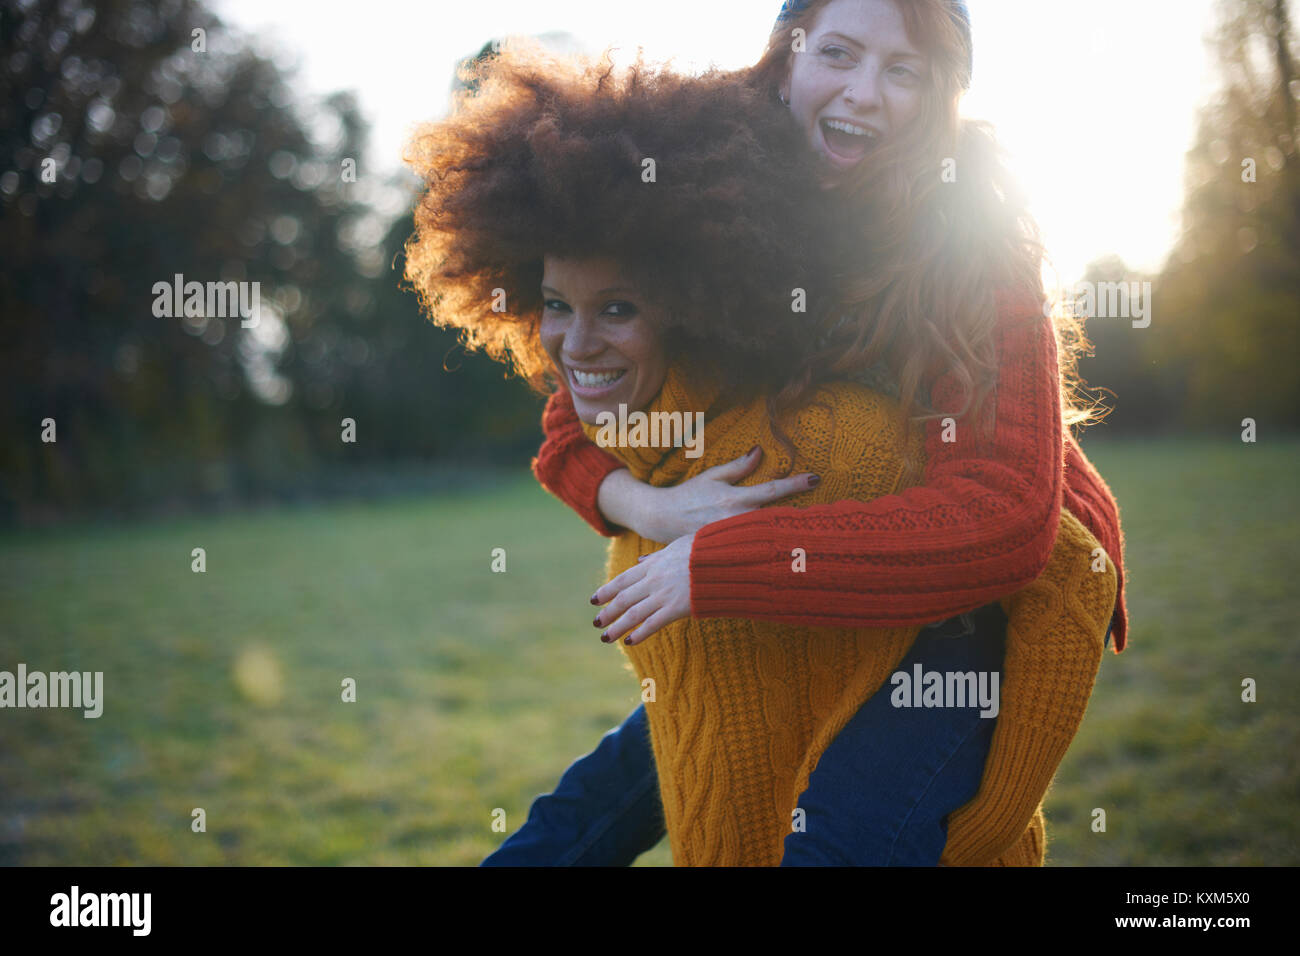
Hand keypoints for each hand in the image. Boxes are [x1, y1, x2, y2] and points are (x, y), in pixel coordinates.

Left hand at [591, 533, 694, 646]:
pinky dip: (639, 633)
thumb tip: (641, 559)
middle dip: (607, 612)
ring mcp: (663, 595)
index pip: (622, 580)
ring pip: (633, 614)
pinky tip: (629, 641)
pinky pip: (652, 624)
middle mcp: (653, 580)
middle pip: (623, 599)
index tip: (594, 600)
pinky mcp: (676, 609)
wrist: (723, 559)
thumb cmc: (704, 550)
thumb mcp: (676, 546)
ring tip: (605, 637)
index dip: (606, 591)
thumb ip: (657, 556)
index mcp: (653, 565)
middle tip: (596, 623)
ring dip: (616, 627)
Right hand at [621, 446, 818, 542]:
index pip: (771, 489)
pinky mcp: (725, 551)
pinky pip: (752, 550)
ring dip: (789, 536)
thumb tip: (760, 451)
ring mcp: (731, 538)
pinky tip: (786, 556)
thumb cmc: (688, 494)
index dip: (794, 483)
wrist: (662, 519)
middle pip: (776, 518)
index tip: (816, 477)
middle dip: (801, 517)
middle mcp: (735, 519)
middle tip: (826, 517)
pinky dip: (769, 551)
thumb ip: (738, 467)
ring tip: (815, 536)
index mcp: (735, 498)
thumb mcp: (713, 476)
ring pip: (767, 537)